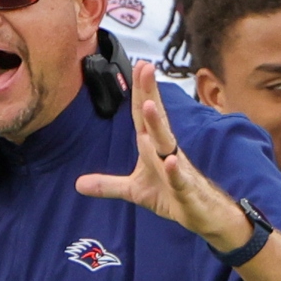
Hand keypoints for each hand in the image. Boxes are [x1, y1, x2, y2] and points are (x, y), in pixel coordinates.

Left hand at [75, 63, 248, 250]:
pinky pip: (181, 179)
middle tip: (146, 67)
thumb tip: (78, 184)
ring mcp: (178, 169)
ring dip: (159, 125)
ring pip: (168, 144)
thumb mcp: (134, 191)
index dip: (140, 91)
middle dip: (150, 94)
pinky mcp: (187, 190)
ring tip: (151, 105)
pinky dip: (175, 170)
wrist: (203, 215)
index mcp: (153, 147)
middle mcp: (167, 151)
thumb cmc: (171, 196)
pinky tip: (171, 161)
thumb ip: (108, 185)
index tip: (139, 64)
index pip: (144, 116)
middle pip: (156, 120)